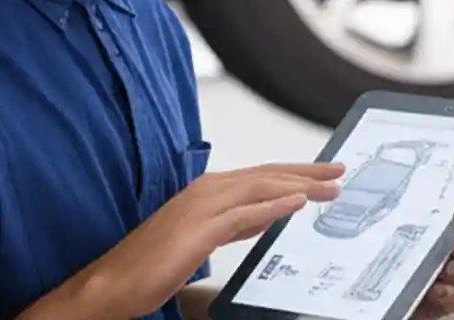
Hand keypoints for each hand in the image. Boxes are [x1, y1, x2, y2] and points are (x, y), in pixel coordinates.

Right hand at [26, 162, 344, 319]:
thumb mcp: (204, 237)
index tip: (325, 172)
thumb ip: (235, 222)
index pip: (262, 176)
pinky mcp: (197, 230)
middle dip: (307, 172)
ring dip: (299, 185)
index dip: (297, 172)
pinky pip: (242, 214)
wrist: (113, 282)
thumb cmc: (152, 263)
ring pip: (260, 189)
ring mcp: (200, 207)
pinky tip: (295, 204)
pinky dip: (272, 206)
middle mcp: (206, 191)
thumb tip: (267, 215)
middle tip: (340, 171)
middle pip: (267, 175)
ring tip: (329, 187)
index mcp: (207, 191)